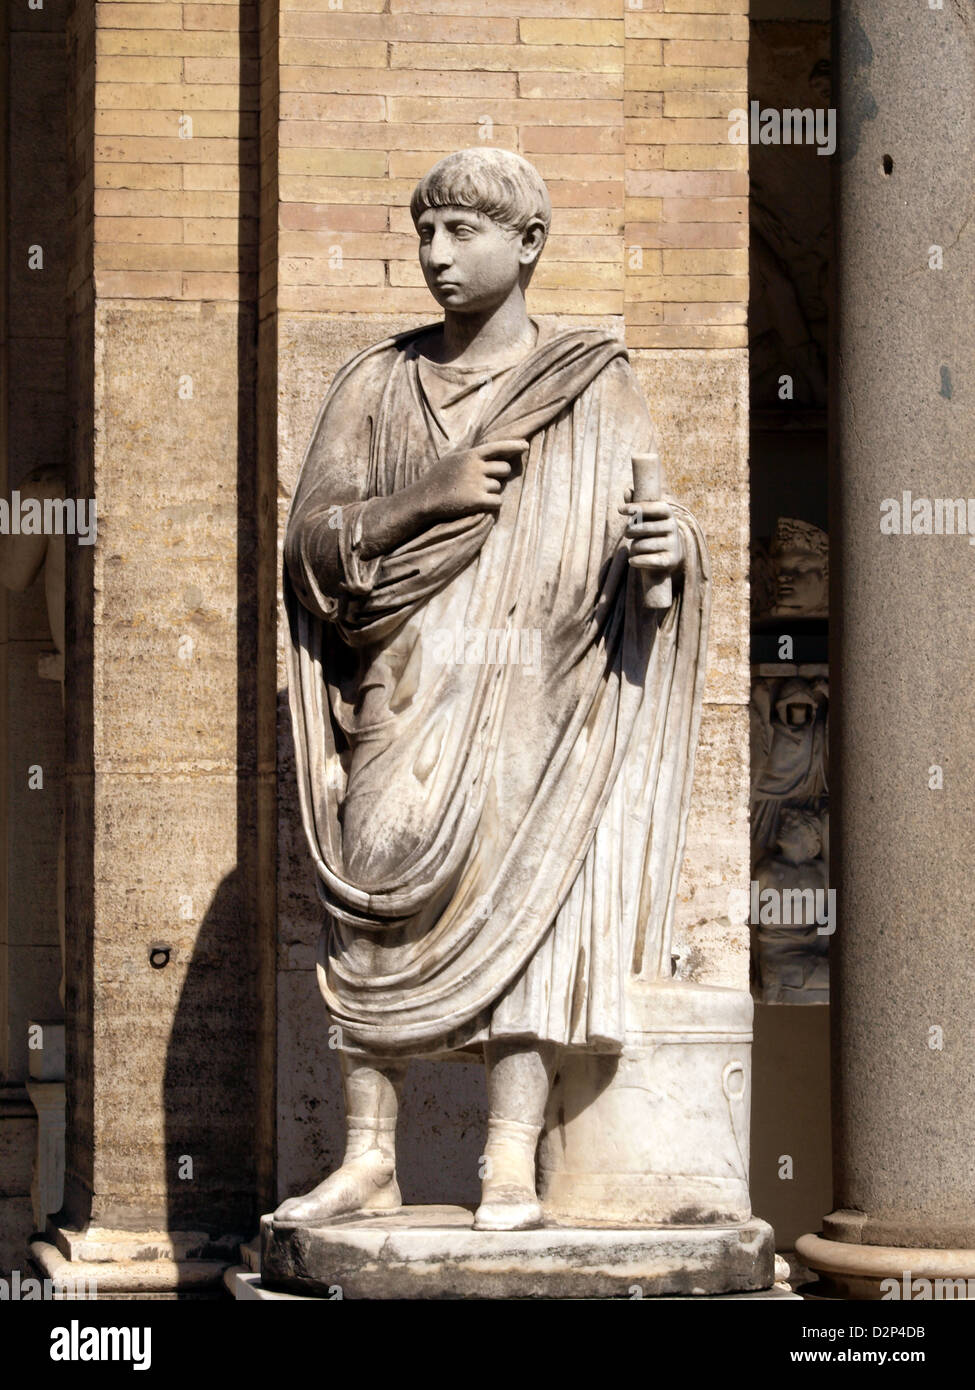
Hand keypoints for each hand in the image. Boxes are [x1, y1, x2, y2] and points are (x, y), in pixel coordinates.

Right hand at [413, 439, 528, 522]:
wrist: (425, 498)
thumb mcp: (452, 458)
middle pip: (505, 468)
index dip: (513, 445)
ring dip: (491, 491)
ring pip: (499, 487)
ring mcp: (477, 484)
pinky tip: (479, 504)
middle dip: (499, 475)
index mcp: (470, 455)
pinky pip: (497, 502)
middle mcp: (476, 467)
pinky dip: (492, 505)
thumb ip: (469, 450)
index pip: (497, 447)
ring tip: (472, 493)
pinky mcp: (477, 500)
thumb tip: (481, 434)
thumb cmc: (438, 478)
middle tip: (484, 481)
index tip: (525, 445)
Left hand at [619, 491, 682, 575]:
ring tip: (636, 548)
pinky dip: (635, 561)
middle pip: (641, 528)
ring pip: (640, 545)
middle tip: (627, 535)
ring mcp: (673, 544)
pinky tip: (633, 561)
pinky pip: (646, 560)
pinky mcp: (670, 561)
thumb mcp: (644, 519)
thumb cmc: (650, 534)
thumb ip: (636, 506)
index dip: (636, 507)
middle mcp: (673, 527)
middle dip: (628, 531)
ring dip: (633, 548)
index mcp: (668, 512)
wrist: (665, 560)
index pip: (651, 507)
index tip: (620, 510)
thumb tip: (627, 490)